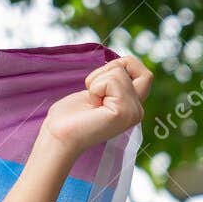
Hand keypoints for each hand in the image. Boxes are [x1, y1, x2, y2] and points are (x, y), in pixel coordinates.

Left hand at [37, 55, 152, 162]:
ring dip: (96, 81)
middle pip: (131, 67)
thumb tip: (120, 65)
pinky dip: (95, 87)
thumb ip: (114, 83)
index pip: (144, 74)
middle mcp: (137, 110)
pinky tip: (92, 105)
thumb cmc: (70, 115)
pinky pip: (111, 80)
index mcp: (132, 106)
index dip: (124, 66)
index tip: (103, 80)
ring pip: (118, 72)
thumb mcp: (97, 91)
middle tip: (93, 93)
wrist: (58, 136)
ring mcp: (134, 112)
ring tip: (91, 102)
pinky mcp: (124, 112)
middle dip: (105, 71)